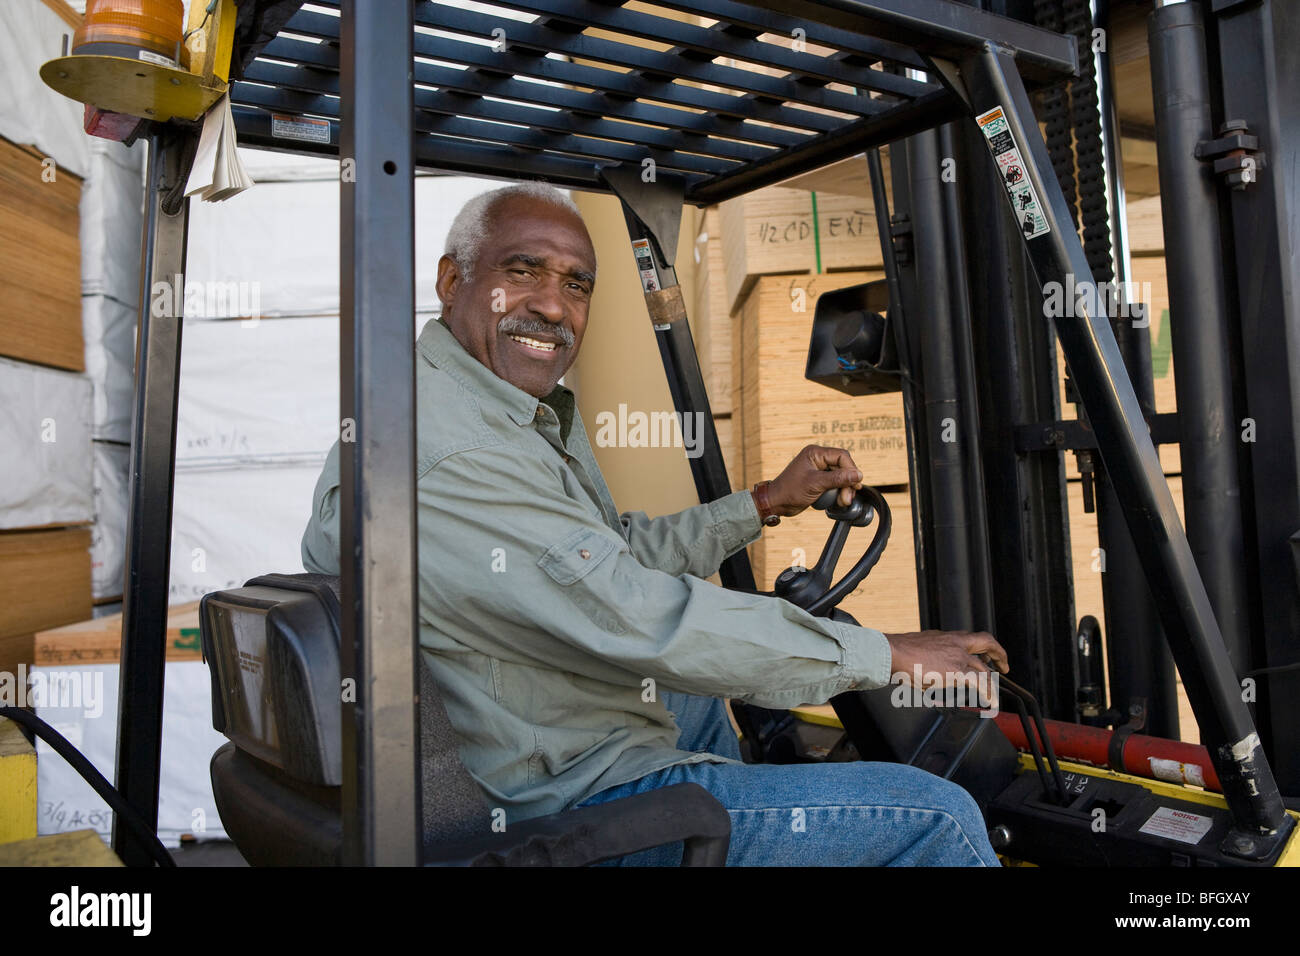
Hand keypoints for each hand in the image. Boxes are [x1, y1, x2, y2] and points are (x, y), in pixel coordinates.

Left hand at [765, 445, 863, 515]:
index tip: (855, 484)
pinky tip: (839, 500)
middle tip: (848, 497)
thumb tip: (858, 475)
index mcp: (815, 453)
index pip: (842, 456)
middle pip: (843, 467)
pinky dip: (839, 492)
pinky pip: (836, 483)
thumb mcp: (816, 484)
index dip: (851, 469)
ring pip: (842, 476)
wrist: (776, 502)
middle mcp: (818, 458)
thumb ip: (838, 479)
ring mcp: (819, 469)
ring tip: (843, 501)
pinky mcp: (820, 480)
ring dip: (845, 489)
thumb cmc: (790, 491)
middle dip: (848, 483)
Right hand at [883, 630, 1008, 705]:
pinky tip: (991, 702)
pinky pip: (980, 683)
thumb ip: (930, 657)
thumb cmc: (899, 653)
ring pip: (984, 669)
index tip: (990, 653)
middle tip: (1004, 667)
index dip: (986, 645)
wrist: (893, 653)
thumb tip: (929, 671)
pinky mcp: (957, 671)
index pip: (974, 637)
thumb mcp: (919, 649)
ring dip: (992, 684)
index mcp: (947, 637)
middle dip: (999, 656)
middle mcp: (956, 643)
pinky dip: (989, 694)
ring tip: (995, 696)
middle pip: (987, 645)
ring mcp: (958, 657)